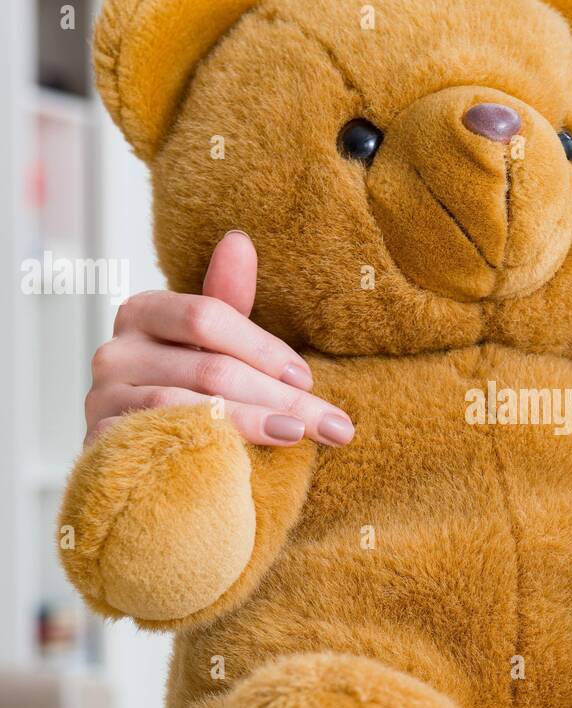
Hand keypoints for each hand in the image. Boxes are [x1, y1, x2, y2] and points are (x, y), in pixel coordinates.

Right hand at [85, 231, 353, 447]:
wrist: (143, 467)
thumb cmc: (187, 395)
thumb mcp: (210, 344)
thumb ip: (227, 298)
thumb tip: (239, 239)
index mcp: (142, 313)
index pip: (207, 317)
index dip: (263, 347)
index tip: (308, 378)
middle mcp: (115, 352)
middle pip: (209, 367)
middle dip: (280, 396)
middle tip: (333, 424)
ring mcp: (103, 400)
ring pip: (189, 406)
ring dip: (253, 422)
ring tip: (298, 434)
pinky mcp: (101, 445)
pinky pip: (159, 441)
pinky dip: (208, 448)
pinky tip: (245, 460)